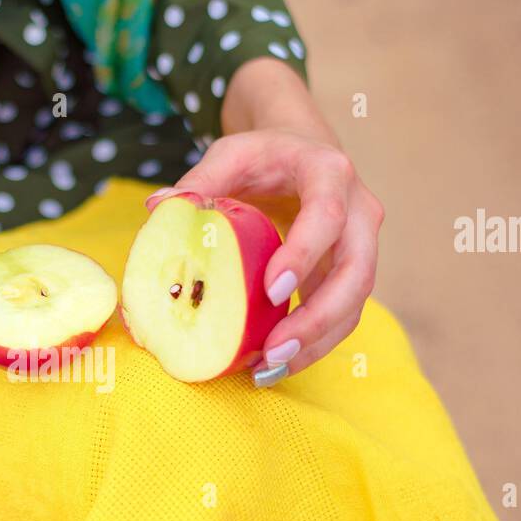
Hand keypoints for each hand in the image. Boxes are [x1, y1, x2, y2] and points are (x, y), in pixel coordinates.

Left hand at [155, 59, 383, 381]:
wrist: (300, 152)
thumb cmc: (263, 155)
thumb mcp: (230, 154)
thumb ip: (199, 180)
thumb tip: (159, 208)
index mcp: (329, 172)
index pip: (326, 215)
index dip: (304, 255)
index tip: (271, 291)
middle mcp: (359, 210)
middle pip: (356, 271)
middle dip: (317, 317)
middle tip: (273, 349)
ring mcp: (361, 246)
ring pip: (354, 303)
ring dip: (316, 341)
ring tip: (270, 368)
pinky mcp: (351, 274)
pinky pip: (342, 316)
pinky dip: (313, 344)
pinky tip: (276, 364)